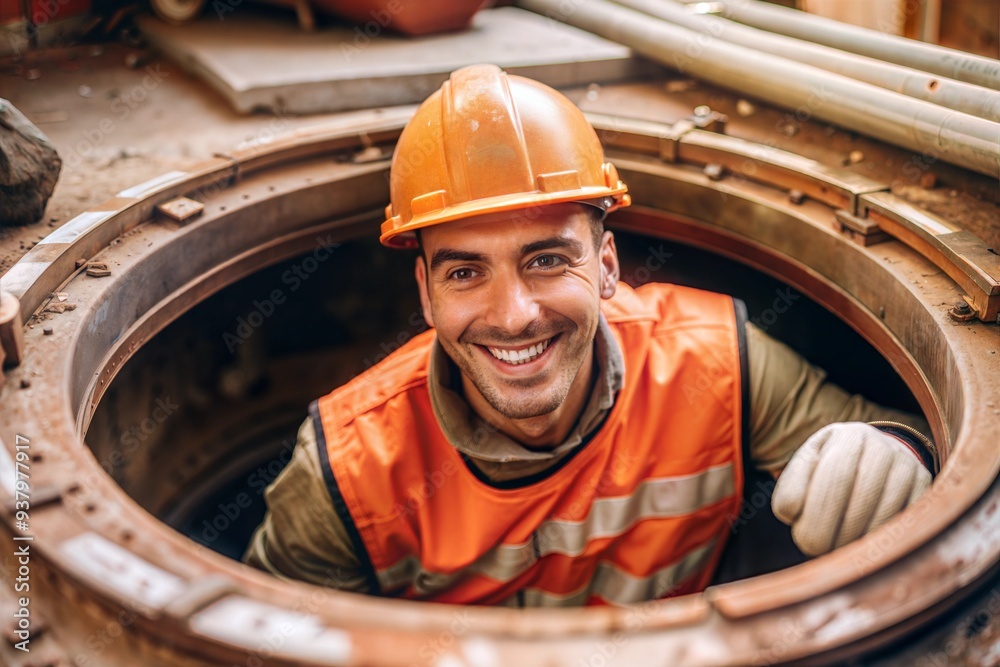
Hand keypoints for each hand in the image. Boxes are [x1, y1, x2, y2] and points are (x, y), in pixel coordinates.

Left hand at [771, 422, 930, 556]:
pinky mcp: (927, 493)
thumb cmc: (829, 470)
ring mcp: (910, 469)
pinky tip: (864, 549)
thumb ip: (791, 488)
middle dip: (836, 532)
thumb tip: (791, 513)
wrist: (874, 460)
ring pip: (887, 515)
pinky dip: (883, 544)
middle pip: (862, 496)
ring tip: (839, 552)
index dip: (819, 513)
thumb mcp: (806, 470)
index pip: (834, 476)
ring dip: (859, 543)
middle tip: (820, 552)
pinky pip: (907, 526)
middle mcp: (885, 447)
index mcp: (848, 436)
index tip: (805, 540)